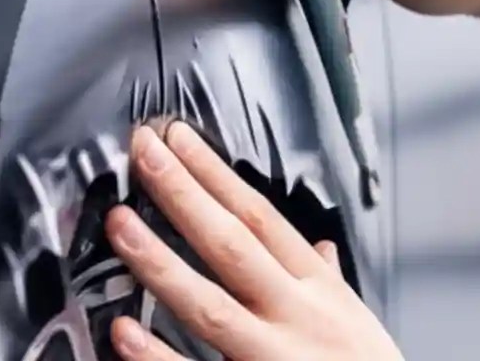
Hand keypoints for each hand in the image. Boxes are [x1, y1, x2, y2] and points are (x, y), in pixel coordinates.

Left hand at [104, 121, 403, 360]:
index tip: (178, 139)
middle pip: (232, 244)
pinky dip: (158, 357)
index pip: (261, 218)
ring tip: (120, 225)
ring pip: (210, 305)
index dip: (216, 175)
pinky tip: (123, 330)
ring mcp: (274, 360)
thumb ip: (331, 282)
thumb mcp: (359, 323)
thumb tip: (321, 247)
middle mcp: (298, 318)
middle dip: (184, 195)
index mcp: (318, 291)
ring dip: (160, 262)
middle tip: (143, 153)